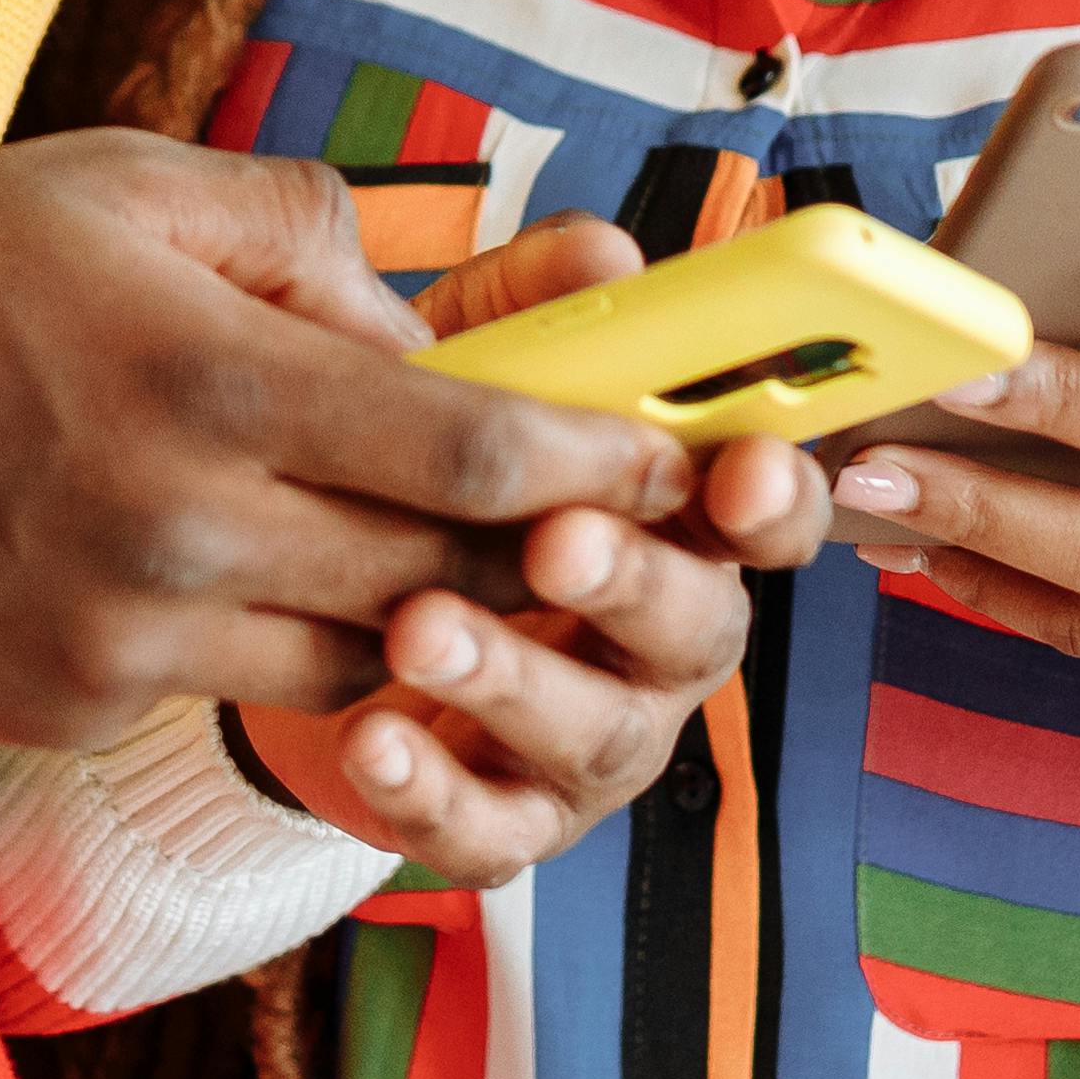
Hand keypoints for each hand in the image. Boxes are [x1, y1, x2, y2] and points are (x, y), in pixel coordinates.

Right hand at [0, 137, 712, 749]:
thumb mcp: (113, 182)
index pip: (483, 453)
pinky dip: (263, 641)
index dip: (609, 461)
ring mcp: (121, 646)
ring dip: (414, 613)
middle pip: (449, 580)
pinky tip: (222, 571)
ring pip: (359, 662)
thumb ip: (297, 232)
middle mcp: (179, 532)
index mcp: (206, 378)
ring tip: (420, 546)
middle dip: (544, 553)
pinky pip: (228, 694)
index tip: (675, 453)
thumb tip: (428, 320)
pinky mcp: (67, 713)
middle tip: (599, 520)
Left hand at [233, 218, 829, 881]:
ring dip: (514, 678)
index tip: (744, 468)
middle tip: (558, 539)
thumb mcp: (468, 379)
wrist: (306, 614)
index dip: (773, 494)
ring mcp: (591, 744)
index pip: (767, 513)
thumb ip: (535, 316)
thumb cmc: (422, 481)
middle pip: (698, 627)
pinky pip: (490, 832)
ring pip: (597, 733)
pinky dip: (432, 792)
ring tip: (419, 627)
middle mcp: (660, 644)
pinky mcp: (505, 822)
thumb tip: (601, 247)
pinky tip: (371, 739)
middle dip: (633, 580)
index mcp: (677, 526)